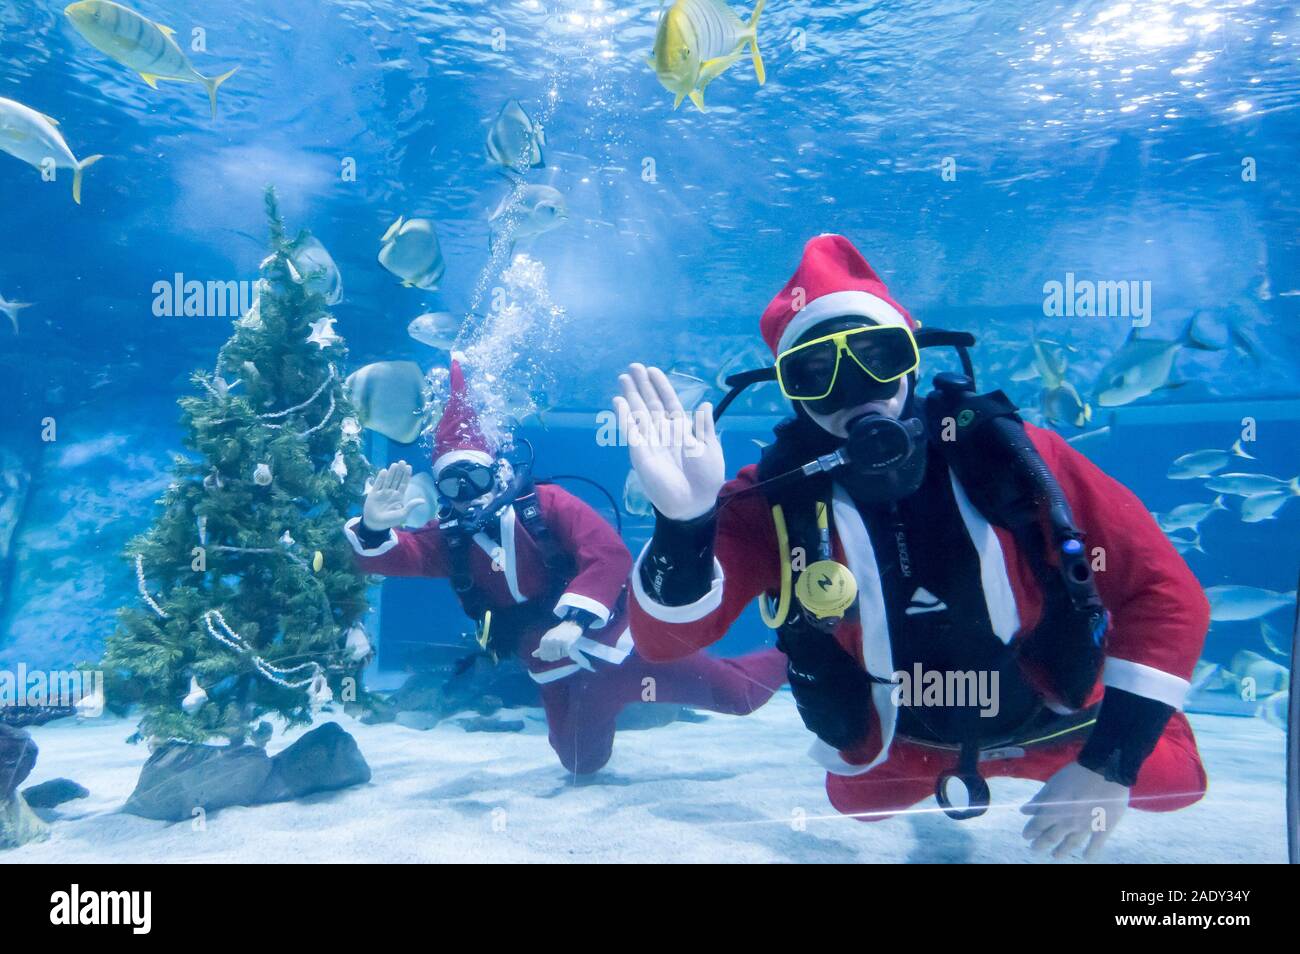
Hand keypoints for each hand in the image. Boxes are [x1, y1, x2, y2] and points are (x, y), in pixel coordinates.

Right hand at [363, 460, 425, 530]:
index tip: (409, 467)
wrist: (375, 524)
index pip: (404, 484)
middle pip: (396, 479)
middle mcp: (391, 493)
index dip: (406, 475)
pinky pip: (378, 484)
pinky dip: (381, 478)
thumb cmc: (390, 520)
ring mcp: (382, 492)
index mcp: (399, 497)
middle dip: (400, 471)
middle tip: (402, 461)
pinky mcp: (373, 493)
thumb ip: (411, 506)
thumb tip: (423, 500)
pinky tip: (384, 471)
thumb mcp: (403, 514)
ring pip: (388, 480)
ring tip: (395, 464)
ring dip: (391, 472)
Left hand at [532, 620, 592, 669]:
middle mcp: (550, 641)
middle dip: (555, 657)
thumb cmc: (558, 633)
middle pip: (550, 658)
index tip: (552, 654)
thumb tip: (533, 655)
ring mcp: (558, 642)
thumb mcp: (548, 638)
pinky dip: (566, 653)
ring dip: (561, 655)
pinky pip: (565, 654)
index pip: (543, 656)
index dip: (548, 657)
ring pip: (558, 656)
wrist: (571, 625)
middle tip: (559, 651)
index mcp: (544, 640)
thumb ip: (541, 648)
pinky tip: (567, 648)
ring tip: (563, 648)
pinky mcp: (566, 643)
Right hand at [613, 363, 724, 520]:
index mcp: (682, 429)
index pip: (669, 402)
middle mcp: (663, 432)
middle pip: (650, 404)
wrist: (694, 501)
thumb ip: (704, 425)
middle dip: (642, 386)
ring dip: (630, 396)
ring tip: (623, 378)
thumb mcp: (710, 447)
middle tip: (633, 366)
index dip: (661, 386)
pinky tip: (618, 401)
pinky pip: (630, 431)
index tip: (653, 370)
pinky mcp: (639, 452)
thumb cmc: (705, 475)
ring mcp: (650, 441)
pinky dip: (623, 416)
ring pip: (638, 413)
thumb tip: (705, 403)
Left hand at [1021, 761, 1129, 859]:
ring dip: (1062, 851)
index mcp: (1053, 812)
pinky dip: (1090, 852)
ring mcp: (1086, 828)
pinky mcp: (1103, 828)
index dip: (1030, 832)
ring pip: (1071, 843)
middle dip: (1041, 844)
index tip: (1026, 836)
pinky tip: (1087, 857)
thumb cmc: (1075, 774)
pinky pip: (1095, 844)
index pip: (1037, 826)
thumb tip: (1023, 811)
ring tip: (1056, 856)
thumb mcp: (1052, 784)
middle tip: (1035, 849)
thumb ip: (1038, 800)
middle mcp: (1067, 823)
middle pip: (1051, 838)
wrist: (1104, 772)